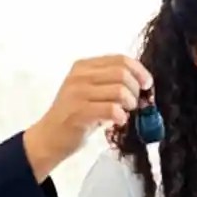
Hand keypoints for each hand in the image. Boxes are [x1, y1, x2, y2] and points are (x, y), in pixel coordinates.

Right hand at [23, 55, 152, 179]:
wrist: (49, 138)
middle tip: (135, 103)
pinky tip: (119, 121)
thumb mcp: (90, 92)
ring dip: (130, 104)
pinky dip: (121, 116)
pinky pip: (112, 109)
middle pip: (122, 73)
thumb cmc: (74, 116)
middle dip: (135, 89)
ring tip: (126, 112)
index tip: (147, 84)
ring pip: (119, 91)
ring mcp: (77, 93)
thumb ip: (111, 83)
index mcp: (83, 66)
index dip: (139, 70)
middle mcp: (79, 76)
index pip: (120, 59)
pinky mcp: (79, 112)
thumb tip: (142, 84)